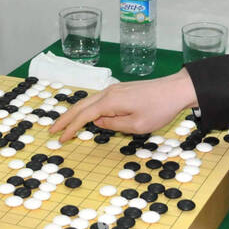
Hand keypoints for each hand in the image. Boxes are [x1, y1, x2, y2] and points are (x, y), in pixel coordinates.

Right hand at [46, 72, 197, 139]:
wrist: (175, 89)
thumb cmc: (159, 109)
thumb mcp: (137, 125)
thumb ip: (114, 125)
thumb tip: (98, 122)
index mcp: (110, 101)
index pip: (84, 116)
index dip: (71, 128)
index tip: (60, 139)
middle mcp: (108, 92)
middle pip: (81, 106)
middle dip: (65, 118)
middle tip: (52, 130)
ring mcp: (114, 89)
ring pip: (88, 101)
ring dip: (74, 113)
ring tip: (63, 123)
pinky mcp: (120, 90)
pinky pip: (97, 100)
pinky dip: (85, 108)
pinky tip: (84, 114)